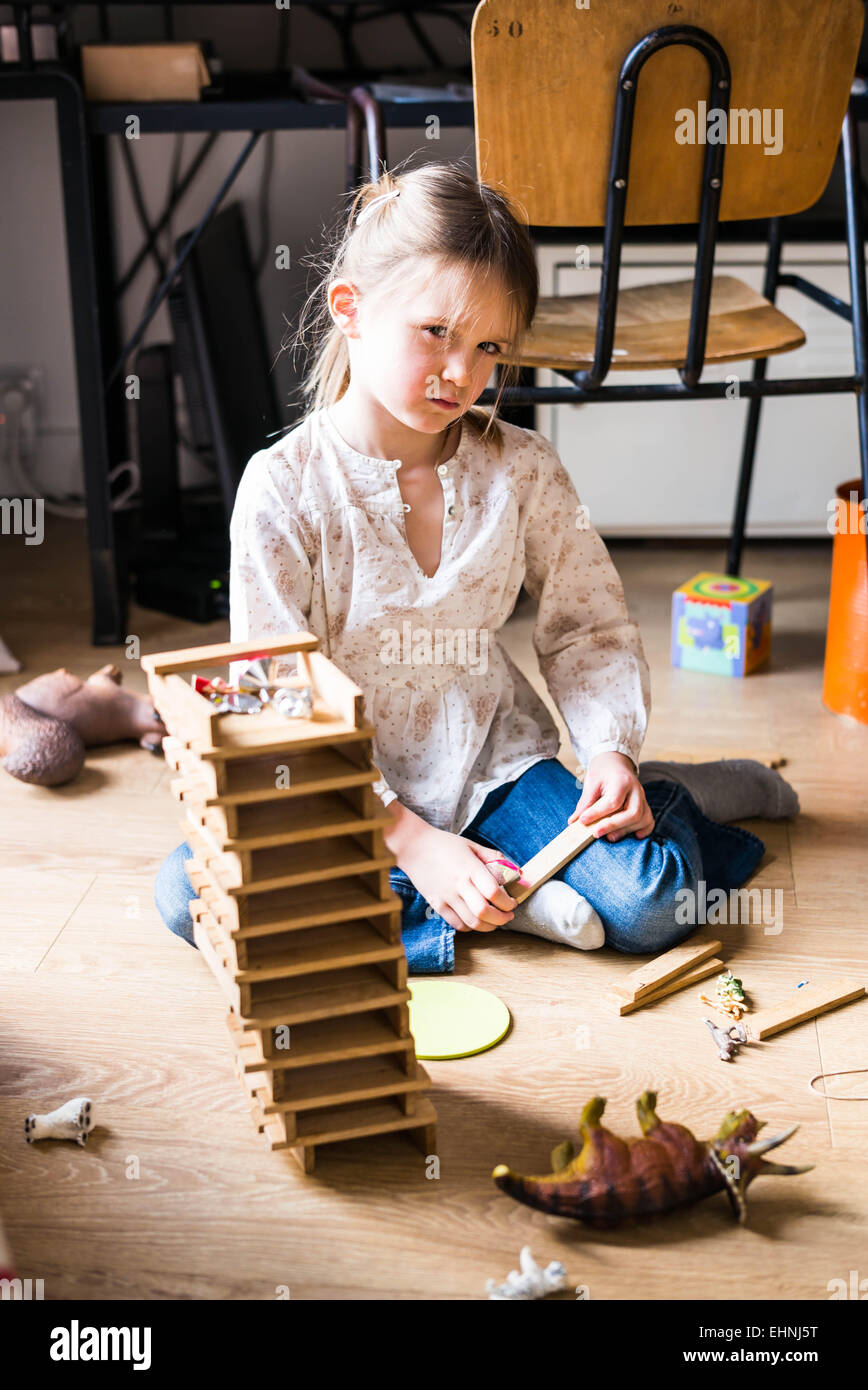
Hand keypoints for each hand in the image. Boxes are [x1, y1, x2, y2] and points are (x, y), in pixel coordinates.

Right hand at [397, 823, 517, 933]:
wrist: (414, 847)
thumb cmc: (445, 844)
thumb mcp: (472, 845)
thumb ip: (494, 858)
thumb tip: (515, 871)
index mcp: (470, 868)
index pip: (493, 892)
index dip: (507, 902)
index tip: (512, 902)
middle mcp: (459, 884)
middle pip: (484, 912)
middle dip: (502, 918)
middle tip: (508, 915)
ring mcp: (447, 896)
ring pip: (472, 922)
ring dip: (489, 926)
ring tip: (495, 921)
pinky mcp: (436, 904)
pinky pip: (456, 924)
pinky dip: (470, 927)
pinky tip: (476, 920)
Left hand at [568, 750, 654, 842]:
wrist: (616, 763)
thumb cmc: (603, 772)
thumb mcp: (591, 782)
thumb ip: (585, 803)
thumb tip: (574, 822)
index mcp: (622, 781)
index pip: (613, 802)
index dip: (597, 814)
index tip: (583, 821)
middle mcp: (636, 790)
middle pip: (632, 813)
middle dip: (613, 826)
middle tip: (595, 833)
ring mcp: (643, 798)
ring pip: (642, 819)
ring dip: (625, 830)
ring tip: (609, 837)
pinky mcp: (645, 806)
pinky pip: (649, 821)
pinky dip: (643, 830)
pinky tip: (633, 836)